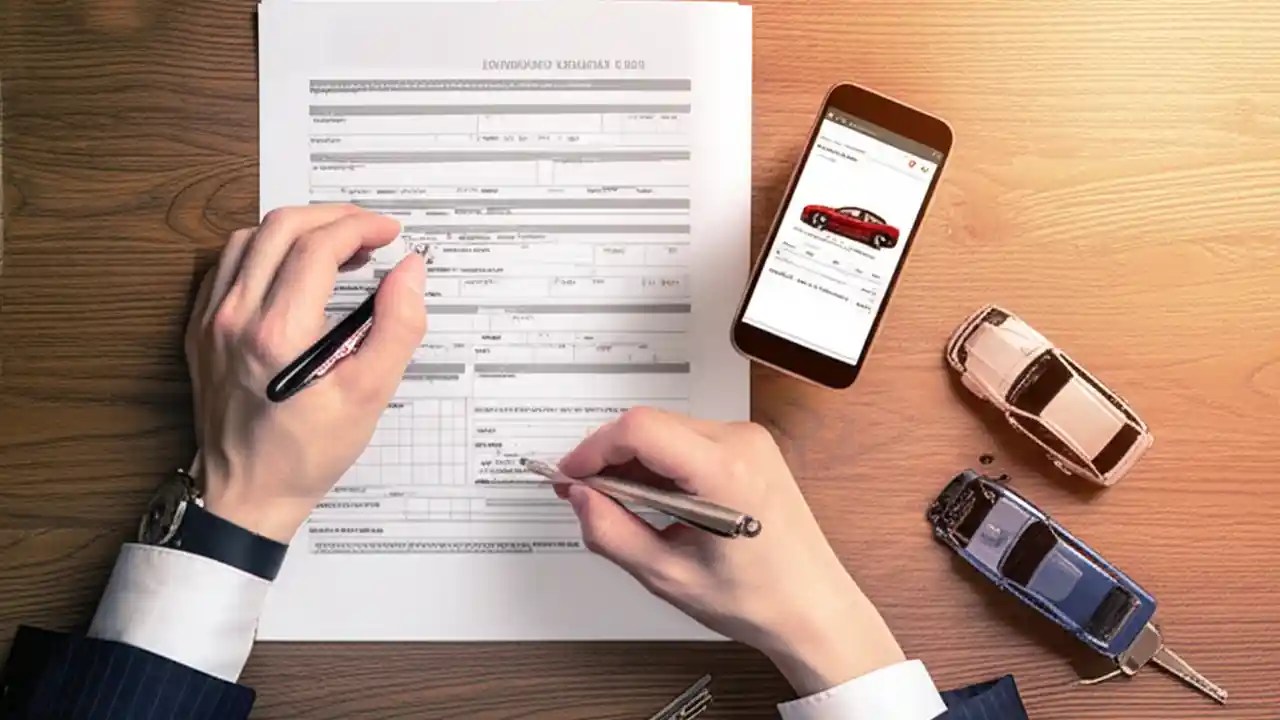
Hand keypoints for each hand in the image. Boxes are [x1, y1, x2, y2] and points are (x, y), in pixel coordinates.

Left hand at [184, 204, 426, 541]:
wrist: (245, 493)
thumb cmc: (304, 453)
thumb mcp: (369, 395)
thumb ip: (397, 326)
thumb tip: (410, 272)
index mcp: (277, 331)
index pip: (319, 246)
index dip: (361, 227)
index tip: (389, 234)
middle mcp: (236, 316)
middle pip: (282, 227)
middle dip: (333, 217)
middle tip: (369, 231)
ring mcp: (212, 321)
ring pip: (250, 238)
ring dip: (298, 230)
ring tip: (337, 247)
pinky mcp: (201, 330)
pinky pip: (228, 265)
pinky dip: (265, 251)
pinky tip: (293, 269)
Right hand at [558, 407, 905, 694]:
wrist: (814, 609)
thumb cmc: (760, 599)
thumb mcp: (669, 575)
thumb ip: (613, 533)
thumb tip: (581, 499)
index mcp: (725, 471)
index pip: (640, 429)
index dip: (594, 448)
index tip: (572, 474)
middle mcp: (741, 443)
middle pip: (650, 424)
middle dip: (610, 456)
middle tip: (586, 494)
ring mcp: (750, 442)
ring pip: (667, 429)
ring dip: (635, 461)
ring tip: (622, 506)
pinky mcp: (751, 449)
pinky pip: (689, 439)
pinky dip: (661, 464)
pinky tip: (654, 500)